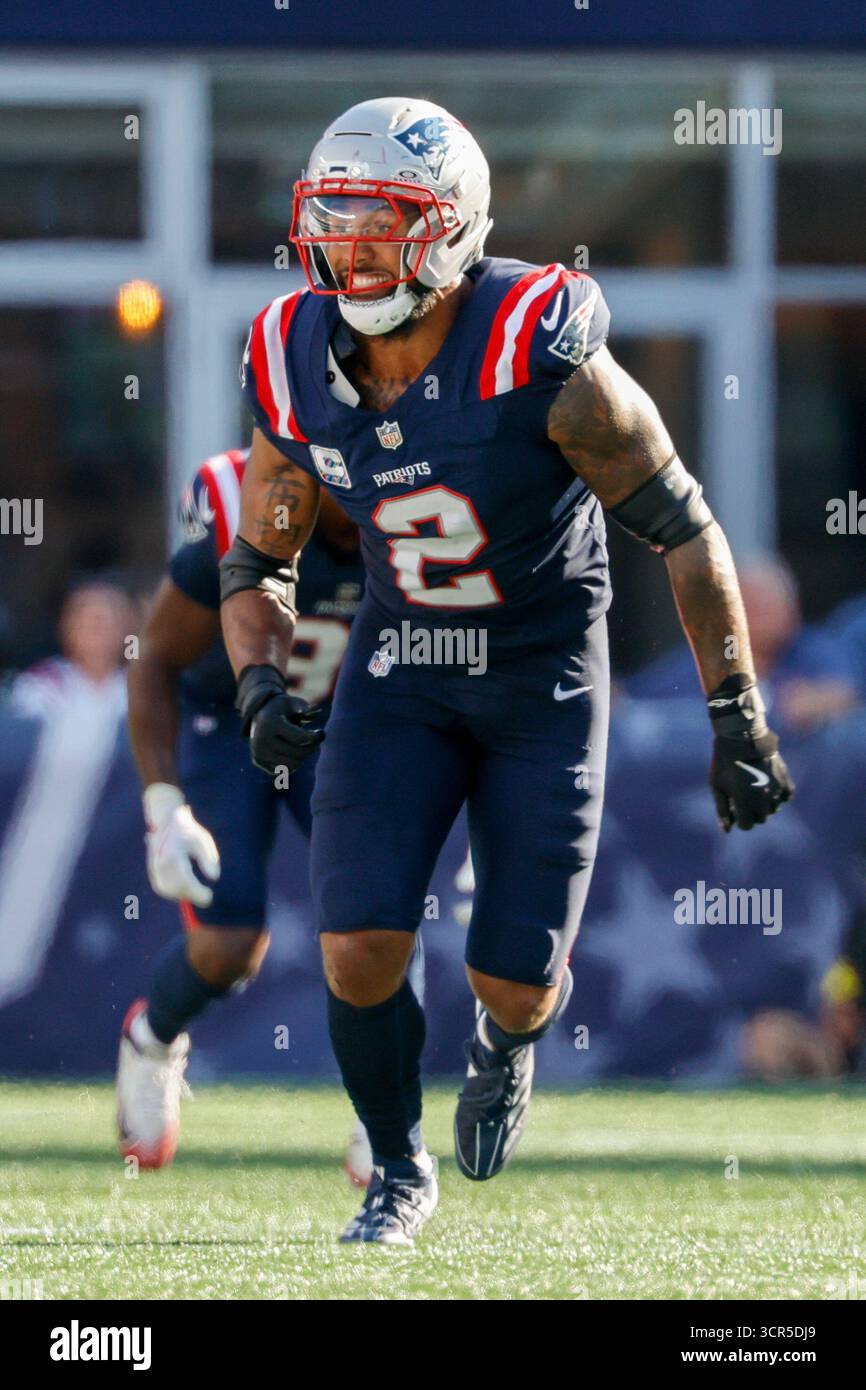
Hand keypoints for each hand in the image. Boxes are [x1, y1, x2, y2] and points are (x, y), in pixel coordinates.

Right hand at [143, 783, 220, 907]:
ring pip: (169, 891)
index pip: (185, 881)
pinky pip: (163, 889)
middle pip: (176, 889)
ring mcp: (154, 868)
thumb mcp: (203, 840)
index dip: (197, 892)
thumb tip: (214, 878)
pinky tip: (187, 890)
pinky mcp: (152, 872)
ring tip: (199, 891)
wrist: (166, 820)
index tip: (210, 895)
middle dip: (193, 895)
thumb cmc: (188, 830)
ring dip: (184, 895)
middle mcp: (160, 863)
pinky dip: (175, 892)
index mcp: (173, 855)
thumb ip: (209, 858)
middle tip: (207, 895)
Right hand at [235, 665, 323, 776]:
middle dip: (311, 747)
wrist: (256, 714)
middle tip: (316, 740)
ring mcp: (258, 752)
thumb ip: (304, 707)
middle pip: (298, 754)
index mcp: (270, 723)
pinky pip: (283, 770)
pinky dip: (292, 762)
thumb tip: (318, 712)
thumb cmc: (280, 708)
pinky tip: (293, 751)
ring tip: (304, 745)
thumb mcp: (291, 702)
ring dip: (302, 757)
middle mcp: (262, 740)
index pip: (300, 738)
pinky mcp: (258, 761)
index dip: (315, 738)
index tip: (321, 732)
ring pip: (293, 765)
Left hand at [710, 732, 793, 831]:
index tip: (735, 808)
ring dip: (765, 805)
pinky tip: (769, 788)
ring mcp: (775, 789)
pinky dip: (779, 796)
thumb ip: (722, 810)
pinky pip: (786, 796)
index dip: (739, 818)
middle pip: (761, 818)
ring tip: (754, 789)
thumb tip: (727, 831)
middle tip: (744, 797)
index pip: (746, 825)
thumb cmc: (724, 763)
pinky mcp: (784, 778)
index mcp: (744, 803)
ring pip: (774, 809)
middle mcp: (762, 800)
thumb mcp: (717, 787)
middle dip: (751, 812)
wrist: (740, 737)